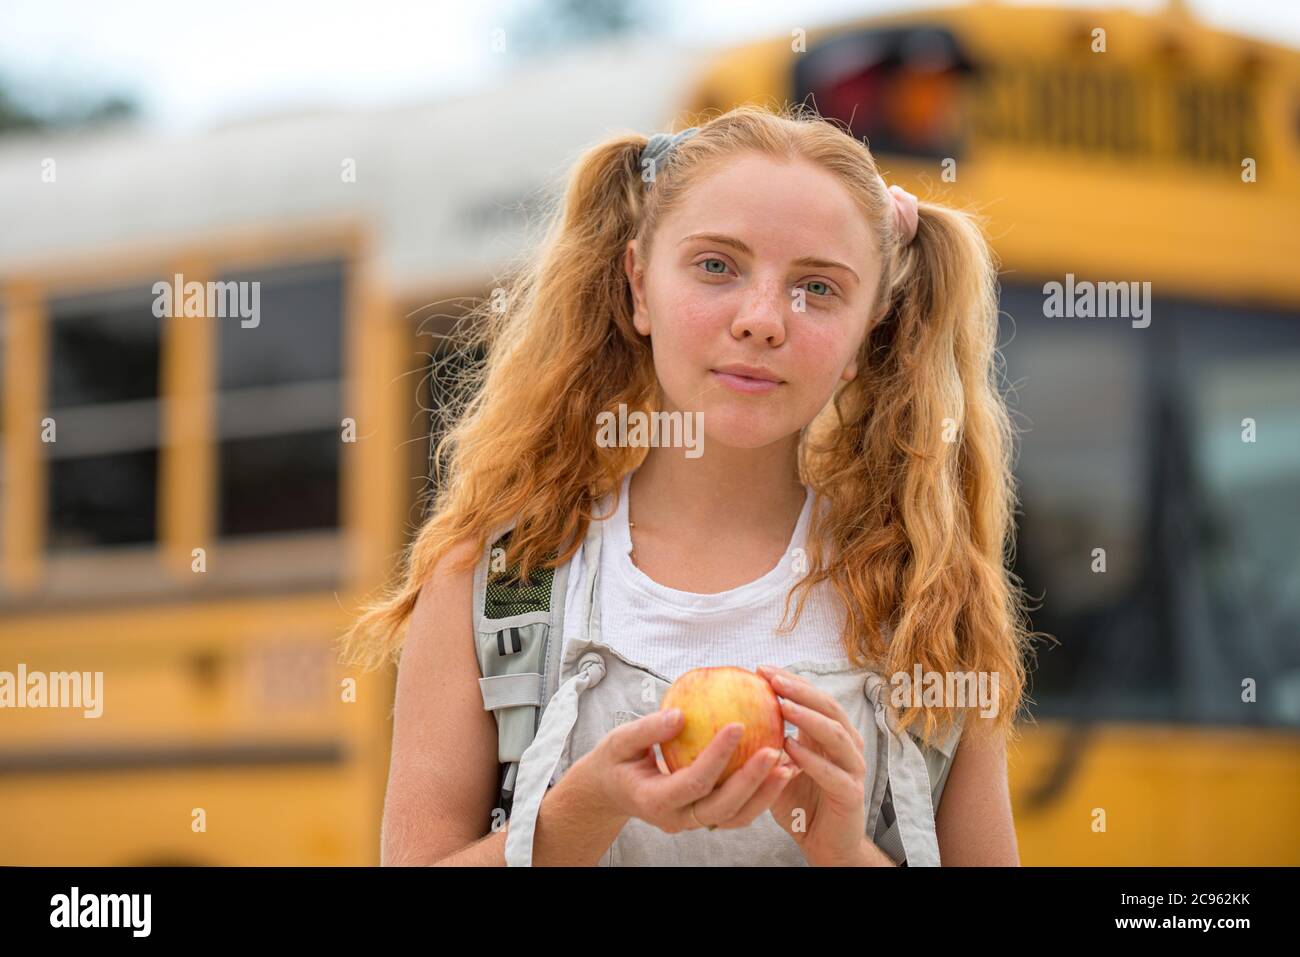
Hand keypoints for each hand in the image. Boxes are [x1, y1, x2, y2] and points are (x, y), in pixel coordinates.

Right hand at [582, 708, 798, 833]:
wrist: (610, 791)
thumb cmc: (615, 761)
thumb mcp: (619, 741)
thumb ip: (648, 729)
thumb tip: (681, 713)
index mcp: (654, 801)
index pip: (693, 782)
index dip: (717, 756)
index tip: (737, 724)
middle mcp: (677, 819)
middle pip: (722, 807)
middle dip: (751, 781)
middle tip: (774, 751)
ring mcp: (692, 821)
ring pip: (736, 817)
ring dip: (764, 793)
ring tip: (787, 764)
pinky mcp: (705, 816)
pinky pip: (737, 810)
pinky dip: (760, 792)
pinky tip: (779, 767)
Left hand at [758, 664, 881, 866]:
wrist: (825, 843)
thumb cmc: (797, 801)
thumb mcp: (778, 766)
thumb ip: (766, 742)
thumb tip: (729, 713)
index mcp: (831, 734)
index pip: (814, 698)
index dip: (791, 681)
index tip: (761, 669)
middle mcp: (847, 746)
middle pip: (829, 708)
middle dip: (801, 690)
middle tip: (772, 680)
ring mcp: (853, 769)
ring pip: (836, 735)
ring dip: (808, 718)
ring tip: (782, 706)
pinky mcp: (851, 794)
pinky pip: (832, 774)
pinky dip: (812, 759)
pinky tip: (790, 748)